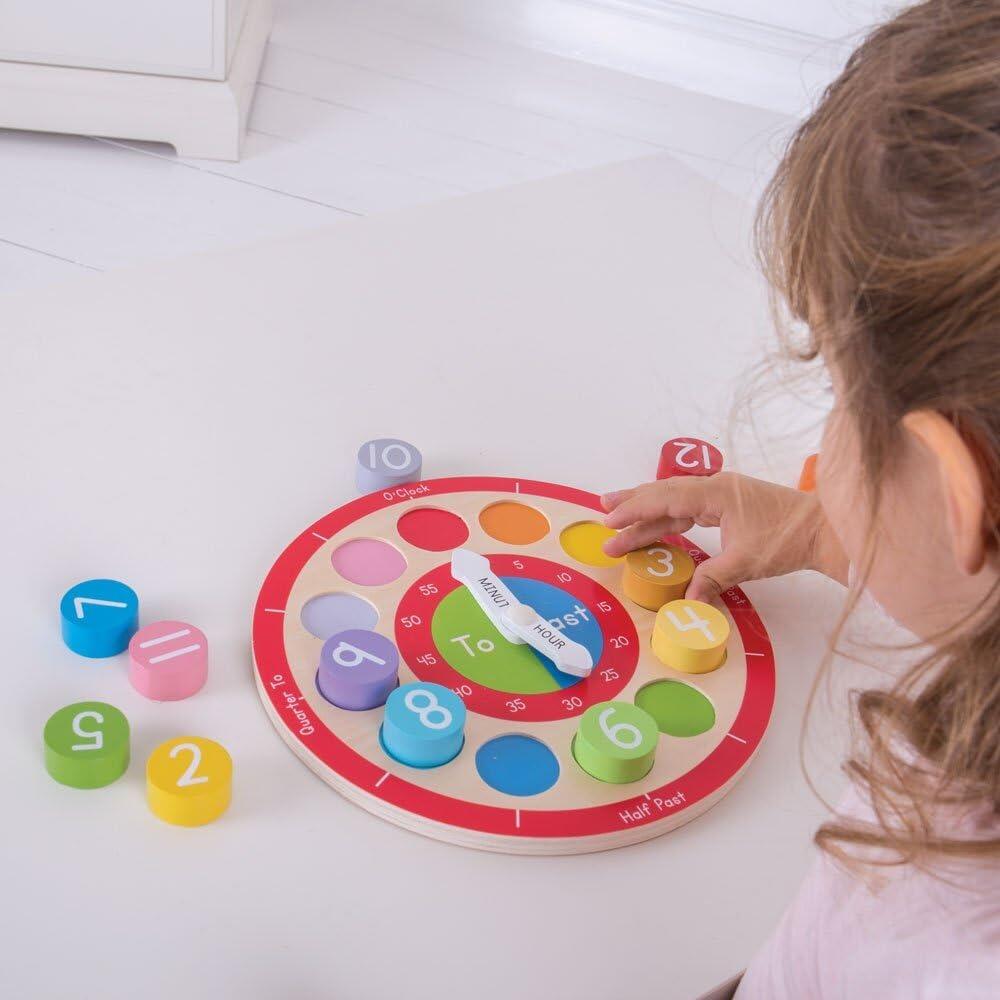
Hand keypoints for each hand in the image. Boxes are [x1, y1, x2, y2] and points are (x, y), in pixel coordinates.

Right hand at [601, 472, 847, 603]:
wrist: (824, 529)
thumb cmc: (788, 539)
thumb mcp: (747, 562)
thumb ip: (712, 578)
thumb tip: (687, 600)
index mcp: (715, 492)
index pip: (664, 498)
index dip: (634, 510)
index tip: (610, 522)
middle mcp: (714, 486)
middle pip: (663, 492)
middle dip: (632, 504)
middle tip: (602, 513)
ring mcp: (721, 493)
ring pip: (674, 499)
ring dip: (647, 510)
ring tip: (618, 517)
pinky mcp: (728, 503)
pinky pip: (688, 507)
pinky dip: (667, 517)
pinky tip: (655, 525)